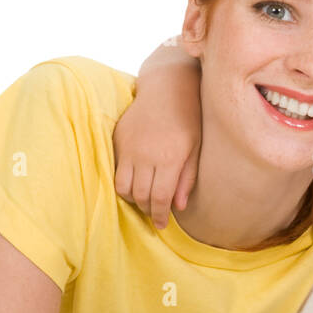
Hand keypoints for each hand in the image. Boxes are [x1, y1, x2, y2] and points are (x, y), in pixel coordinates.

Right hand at [113, 82, 201, 230]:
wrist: (167, 87)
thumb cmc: (189, 118)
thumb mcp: (196, 148)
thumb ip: (187, 178)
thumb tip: (178, 207)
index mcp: (170, 158)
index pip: (160, 198)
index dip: (160, 215)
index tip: (162, 225)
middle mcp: (147, 155)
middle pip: (140, 196)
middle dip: (148, 210)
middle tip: (155, 214)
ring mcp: (129, 147)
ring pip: (123, 187)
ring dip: (133, 199)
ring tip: (144, 199)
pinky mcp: (118, 139)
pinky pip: (116, 170)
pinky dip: (124, 183)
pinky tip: (136, 182)